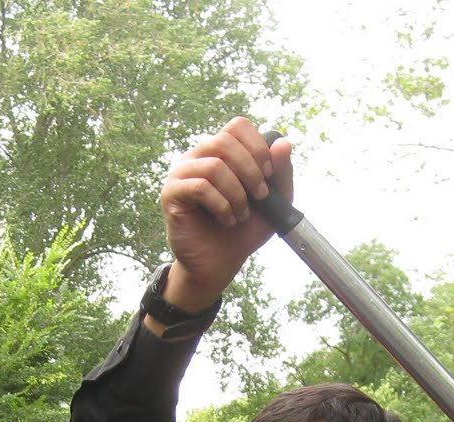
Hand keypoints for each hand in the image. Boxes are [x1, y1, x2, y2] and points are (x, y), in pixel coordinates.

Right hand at [156, 117, 293, 313]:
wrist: (220, 264)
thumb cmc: (244, 230)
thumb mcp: (273, 202)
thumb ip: (281, 173)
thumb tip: (283, 142)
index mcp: (221, 152)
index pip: (237, 125)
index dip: (257, 146)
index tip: (268, 175)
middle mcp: (198, 157)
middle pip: (225, 141)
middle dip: (251, 171)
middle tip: (260, 197)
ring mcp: (181, 173)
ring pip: (214, 165)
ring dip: (236, 194)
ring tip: (240, 215)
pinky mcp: (171, 194)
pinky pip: (200, 187)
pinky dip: (221, 206)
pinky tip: (226, 220)